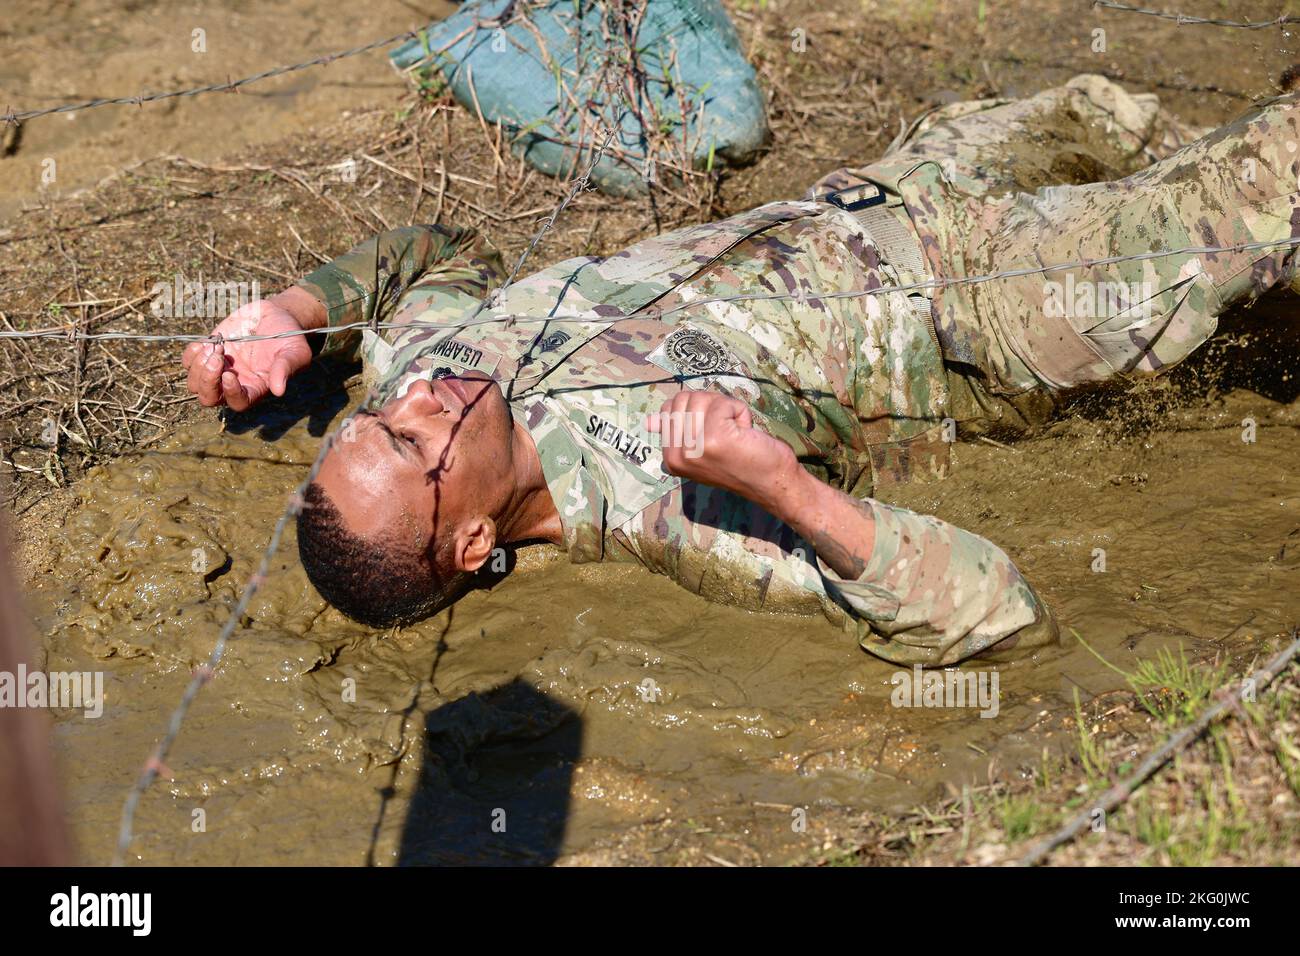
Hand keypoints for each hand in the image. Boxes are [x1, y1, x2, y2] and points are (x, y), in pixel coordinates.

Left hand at [181, 293, 314, 410]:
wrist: (276, 315)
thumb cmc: (289, 337)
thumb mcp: (294, 352)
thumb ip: (285, 369)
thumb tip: (278, 391)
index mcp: (255, 387)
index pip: (238, 402)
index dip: (230, 393)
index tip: (229, 374)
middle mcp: (234, 382)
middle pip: (209, 398)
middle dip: (208, 381)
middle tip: (218, 358)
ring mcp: (219, 368)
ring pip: (194, 383)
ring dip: (199, 366)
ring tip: (217, 345)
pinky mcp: (208, 351)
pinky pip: (188, 362)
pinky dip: (192, 353)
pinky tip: (208, 341)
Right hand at [647, 390, 799, 510]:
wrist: (773, 482)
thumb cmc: (741, 462)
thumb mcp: (703, 448)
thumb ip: (676, 432)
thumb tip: (648, 421)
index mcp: (670, 458)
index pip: (670, 408)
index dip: (698, 410)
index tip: (714, 434)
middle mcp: (677, 456)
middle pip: (684, 399)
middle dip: (711, 407)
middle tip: (727, 432)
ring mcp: (693, 447)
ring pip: (703, 398)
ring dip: (726, 409)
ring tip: (735, 434)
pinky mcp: (714, 438)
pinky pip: (723, 403)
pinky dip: (740, 412)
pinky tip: (744, 433)